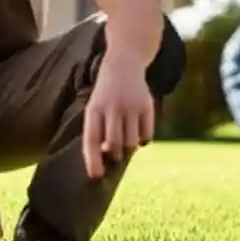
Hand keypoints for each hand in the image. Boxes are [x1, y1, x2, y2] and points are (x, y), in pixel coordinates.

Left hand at [83, 59, 154, 178]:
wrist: (124, 64)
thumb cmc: (106, 94)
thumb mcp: (95, 108)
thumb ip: (97, 131)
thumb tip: (106, 155)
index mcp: (94, 110)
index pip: (92, 140)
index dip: (93, 160)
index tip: (96, 176)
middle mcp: (112, 108)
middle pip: (114, 145)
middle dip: (114, 155)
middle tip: (115, 152)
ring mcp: (131, 106)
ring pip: (131, 143)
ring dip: (129, 148)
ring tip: (126, 139)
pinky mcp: (147, 105)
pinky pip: (147, 136)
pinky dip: (143, 140)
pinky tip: (139, 132)